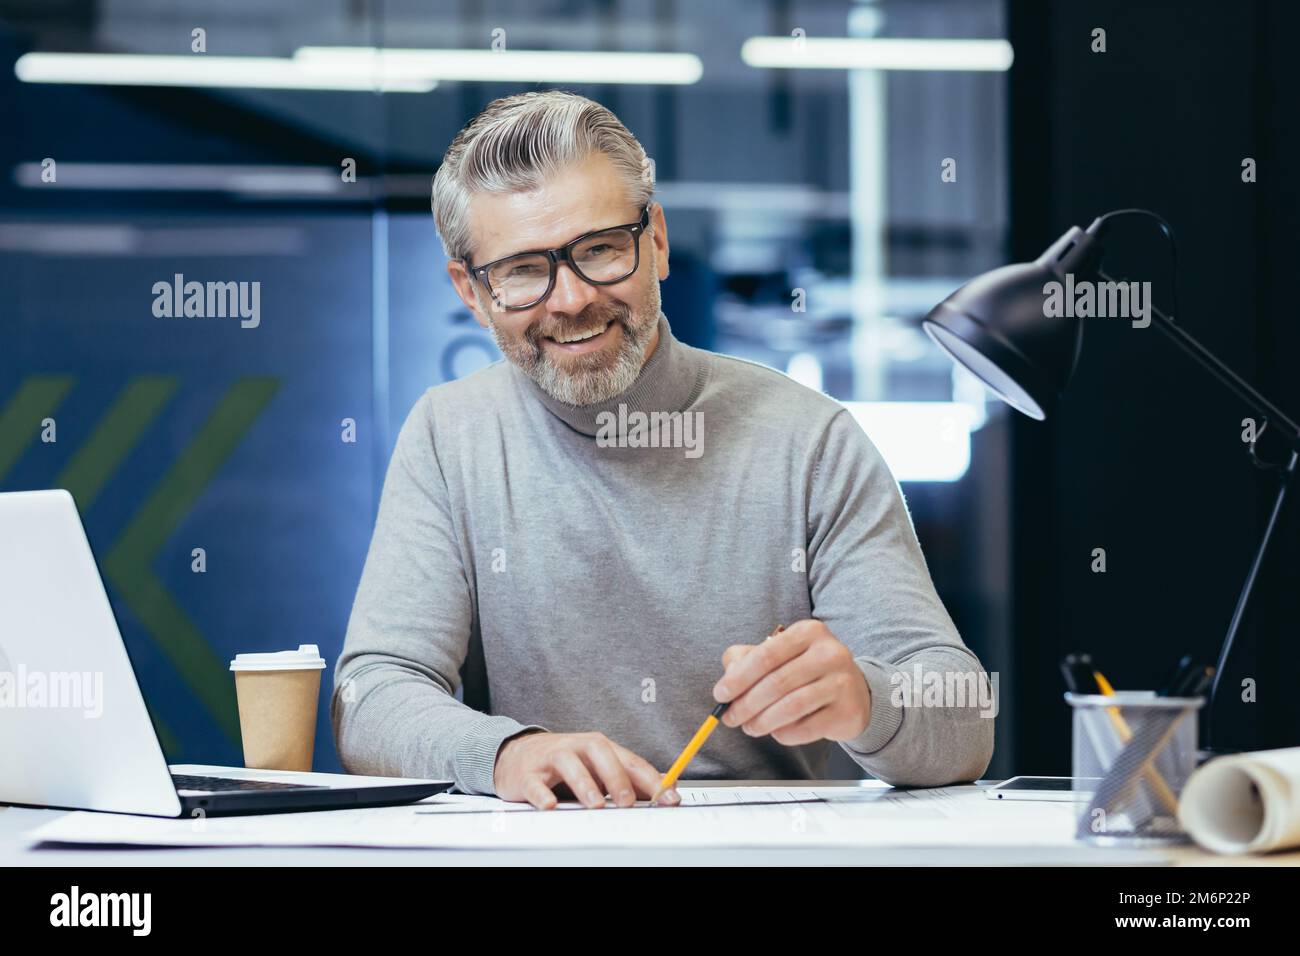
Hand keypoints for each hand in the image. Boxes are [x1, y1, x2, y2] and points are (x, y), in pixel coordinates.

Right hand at [492, 730, 680, 809]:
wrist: (516, 754)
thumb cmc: (564, 763)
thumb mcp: (597, 766)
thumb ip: (628, 776)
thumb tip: (666, 788)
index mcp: (598, 746)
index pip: (628, 759)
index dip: (649, 778)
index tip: (668, 797)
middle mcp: (576, 747)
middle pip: (598, 751)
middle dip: (615, 776)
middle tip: (627, 802)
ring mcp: (550, 759)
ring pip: (568, 763)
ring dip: (584, 784)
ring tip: (596, 805)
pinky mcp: (527, 774)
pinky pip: (534, 783)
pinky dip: (541, 794)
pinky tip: (550, 805)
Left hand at [713, 619, 871, 745]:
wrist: (853, 692)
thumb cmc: (805, 670)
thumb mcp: (778, 654)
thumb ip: (746, 659)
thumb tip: (727, 681)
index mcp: (809, 631)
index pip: (766, 655)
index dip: (739, 678)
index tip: (720, 695)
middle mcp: (830, 653)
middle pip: (777, 683)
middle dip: (746, 704)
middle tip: (730, 718)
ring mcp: (842, 682)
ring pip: (791, 707)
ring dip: (762, 722)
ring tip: (749, 728)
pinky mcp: (848, 711)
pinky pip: (806, 728)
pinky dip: (784, 734)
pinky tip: (776, 732)